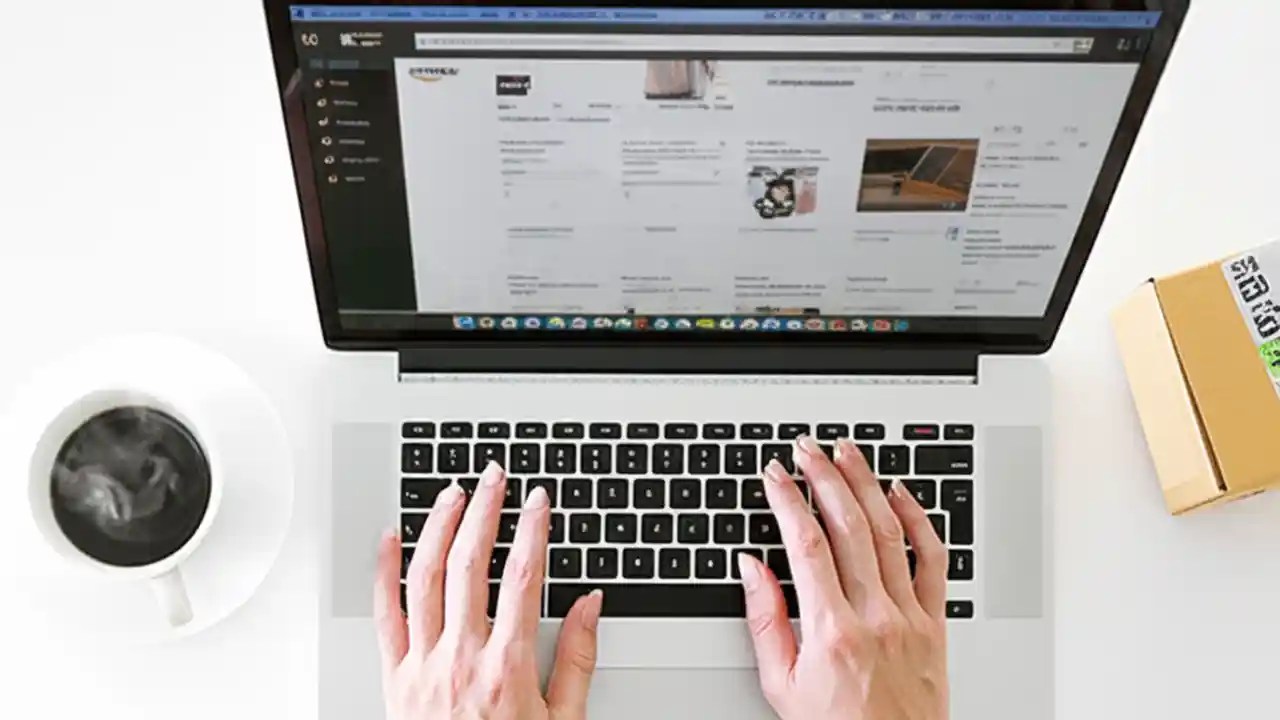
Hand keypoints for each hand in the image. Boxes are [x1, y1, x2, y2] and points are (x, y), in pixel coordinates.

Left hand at [374, 462, 603, 719]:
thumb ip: (578, 659)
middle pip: (470, 564)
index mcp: (506, 667)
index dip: (532, 530)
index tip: (538, 501)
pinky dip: (384, 571)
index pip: (522, 578)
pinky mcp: (393, 678)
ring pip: (425, 578)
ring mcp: (422, 666)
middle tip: (494, 478)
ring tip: (452, 494)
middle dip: (484, 511)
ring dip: (439, 527)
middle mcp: (460, 659)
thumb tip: (590, 604)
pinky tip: (390, 538)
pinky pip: (384, 614)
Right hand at [739, 437, 948, 719]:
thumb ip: (765, 620)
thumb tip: (752, 568)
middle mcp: (875, 618)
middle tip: (807, 449)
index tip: (775, 475)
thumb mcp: (781, 684)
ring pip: (889, 533)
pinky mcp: (935, 623)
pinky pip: (933, 560)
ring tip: (848, 454)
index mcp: (831, 632)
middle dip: (824, 478)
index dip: (787, 501)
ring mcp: (909, 617)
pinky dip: (918, 521)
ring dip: (866, 485)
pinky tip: (901, 495)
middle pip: (848, 527)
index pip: (806, 545)